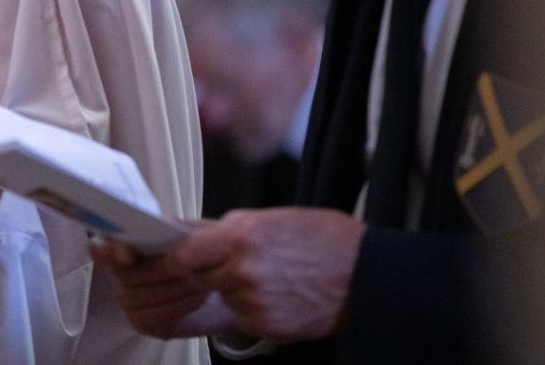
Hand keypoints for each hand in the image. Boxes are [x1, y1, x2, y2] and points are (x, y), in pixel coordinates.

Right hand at [93, 240, 236, 338]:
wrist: (225, 288)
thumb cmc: (205, 257)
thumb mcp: (195, 233)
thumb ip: (173, 227)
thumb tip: (161, 223)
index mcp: (128, 243)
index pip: (104, 245)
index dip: (112, 250)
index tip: (128, 256)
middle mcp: (121, 271)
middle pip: (123, 274)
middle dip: (160, 270)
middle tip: (190, 266)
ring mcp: (129, 298)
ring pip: (138, 296)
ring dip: (173, 288)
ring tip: (200, 281)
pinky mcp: (143, 322)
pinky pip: (150, 317)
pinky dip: (177, 307)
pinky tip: (195, 298)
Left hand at [169, 207, 364, 341]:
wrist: (364, 273)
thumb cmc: (320, 238)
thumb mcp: (267, 218)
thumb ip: (223, 228)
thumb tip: (185, 232)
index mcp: (239, 236)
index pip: (182, 253)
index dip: (180, 255)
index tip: (182, 255)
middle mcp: (242, 270)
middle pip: (199, 275)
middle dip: (211, 268)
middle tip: (239, 260)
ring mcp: (255, 301)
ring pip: (222, 295)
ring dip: (233, 288)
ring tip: (268, 275)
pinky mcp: (267, 326)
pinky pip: (242, 316)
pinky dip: (252, 307)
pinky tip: (277, 293)